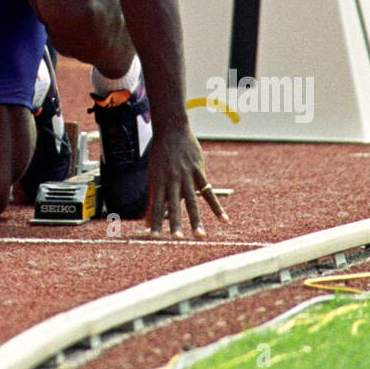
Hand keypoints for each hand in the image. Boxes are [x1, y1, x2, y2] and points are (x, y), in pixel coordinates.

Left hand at [145, 124, 227, 238]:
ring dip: (196, 219)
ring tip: (200, 235)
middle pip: (174, 204)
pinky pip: (208, 191)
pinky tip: (224, 220)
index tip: (154, 236)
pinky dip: (216, 206)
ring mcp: (186, 175)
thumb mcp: (153, 175)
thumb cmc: (160, 155)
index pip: (156, 205)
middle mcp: (172, 179)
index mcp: (159, 181)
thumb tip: (145, 221)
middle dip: (175, 222)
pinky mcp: (199, 171)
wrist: (172, 130)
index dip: (155, 220)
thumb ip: (152, 199)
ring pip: (192, 200)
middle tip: (176, 238)